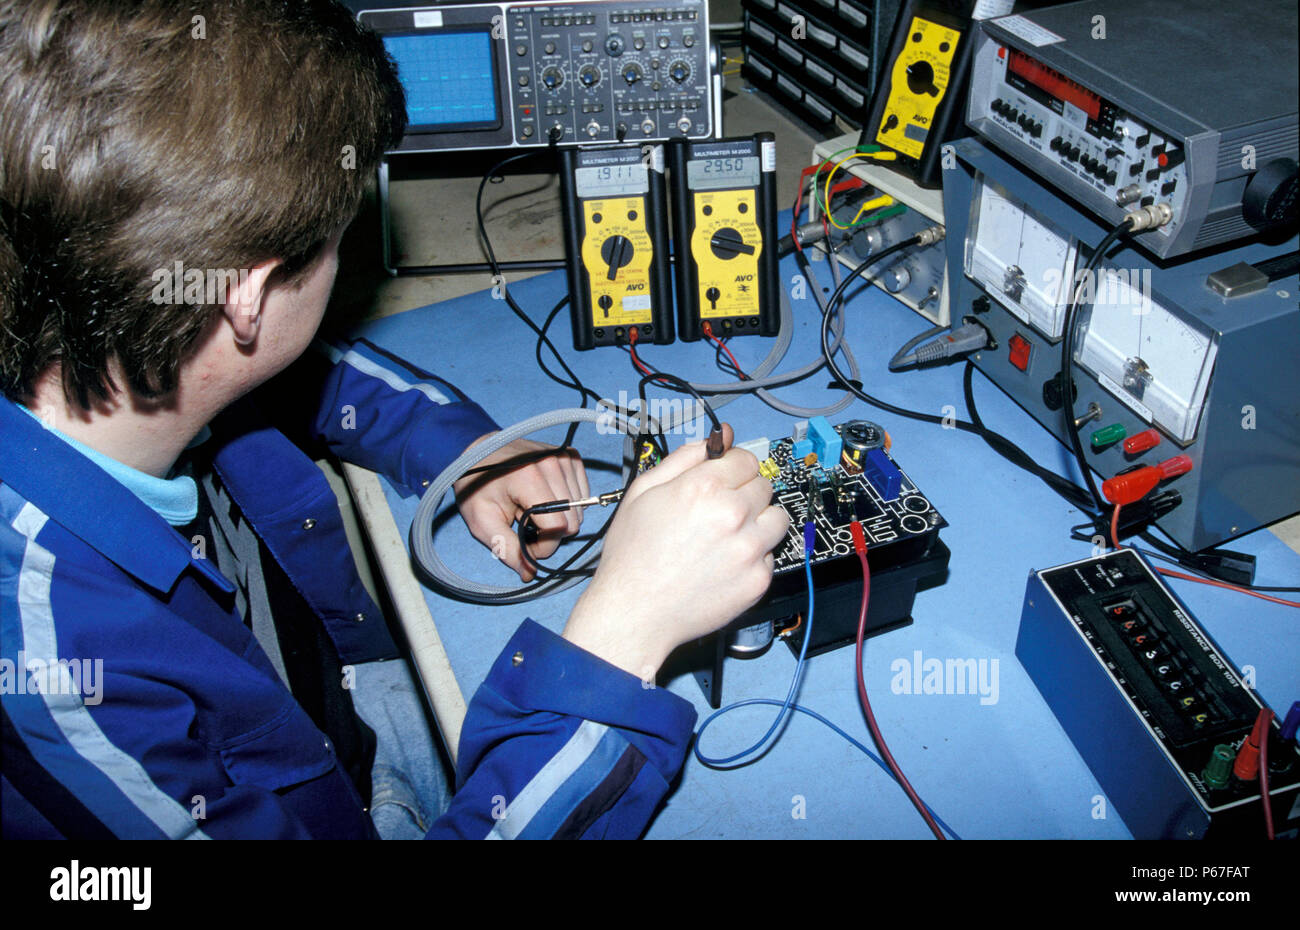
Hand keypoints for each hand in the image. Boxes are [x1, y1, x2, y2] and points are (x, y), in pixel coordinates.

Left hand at [453, 435, 588, 580]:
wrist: (477, 450)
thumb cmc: (475, 486)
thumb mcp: (482, 521)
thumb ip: (506, 548)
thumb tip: (529, 574)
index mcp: (529, 478)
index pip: (557, 528)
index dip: (542, 546)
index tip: (523, 543)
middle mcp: (553, 464)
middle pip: (572, 523)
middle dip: (550, 535)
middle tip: (525, 528)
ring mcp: (564, 458)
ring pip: (579, 512)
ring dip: (558, 520)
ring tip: (532, 511)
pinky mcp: (571, 457)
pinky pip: (582, 495)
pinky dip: (566, 504)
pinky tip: (543, 499)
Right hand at [562, 424, 789, 680]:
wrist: (634, 613)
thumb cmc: (632, 554)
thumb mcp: (643, 492)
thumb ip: (684, 458)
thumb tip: (719, 437)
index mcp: (704, 486)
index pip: (747, 459)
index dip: (733, 468)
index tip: (724, 480)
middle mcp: (733, 514)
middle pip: (764, 486)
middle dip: (744, 494)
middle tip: (718, 513)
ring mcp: (749, 549)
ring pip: (777, 519)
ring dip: (758, 522)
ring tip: (729, 537)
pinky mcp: (757, 580)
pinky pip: (770, 555)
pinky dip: (753, 557)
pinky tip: (724, 564)